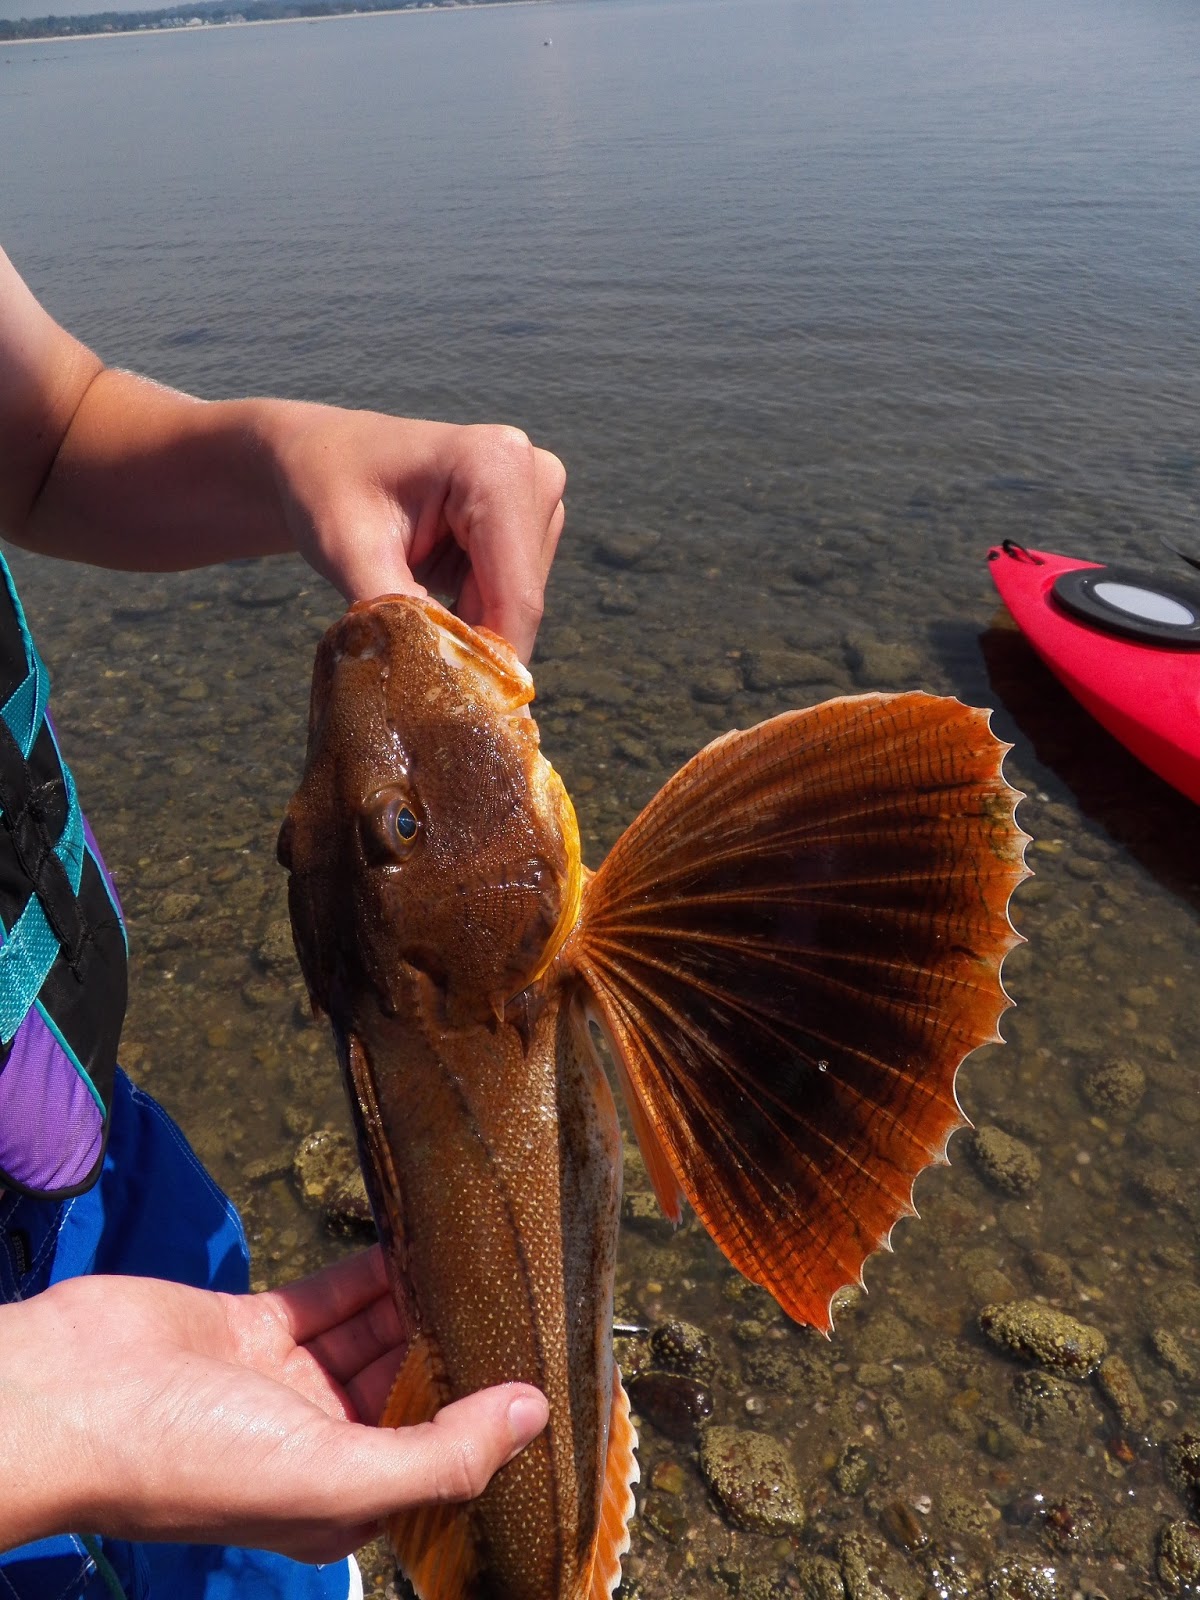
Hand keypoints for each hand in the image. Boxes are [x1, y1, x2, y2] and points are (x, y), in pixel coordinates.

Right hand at [0, 1246, 547, 1563]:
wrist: (70, 1397)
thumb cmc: (190, 1460)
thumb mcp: (333, 1476)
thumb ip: (439, 1451)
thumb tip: (534, 1416)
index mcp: (341, 1498)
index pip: (436, 1454)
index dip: (485, 1412)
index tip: (538, 1357)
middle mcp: (319, 1443)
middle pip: (409, 1387)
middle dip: (457, 1345)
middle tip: (516, 1288)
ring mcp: (284, 1383)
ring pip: (373, 1336)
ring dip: (419, 1301)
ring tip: (478, 1256)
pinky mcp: (254, 1327)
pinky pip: (329, 1297)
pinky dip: (369, 1272)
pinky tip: (412, 1242)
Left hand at [270, 407, 565, 661]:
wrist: (322, 458)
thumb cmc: (327, 492)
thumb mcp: (348, 551)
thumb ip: (399, 612)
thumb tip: (445, 677)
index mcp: (496, 466)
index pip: (515, 593)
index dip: (492, 660)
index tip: (459, 711)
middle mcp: (533, 471)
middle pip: (523, 600)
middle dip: (477, 643)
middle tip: (417, 670)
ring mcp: (539, 491)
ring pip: (520, 601)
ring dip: (473, 624)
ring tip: (414, 612)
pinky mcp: (533, 515)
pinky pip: (514, 591)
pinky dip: (475, 609)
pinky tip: (433, 594)